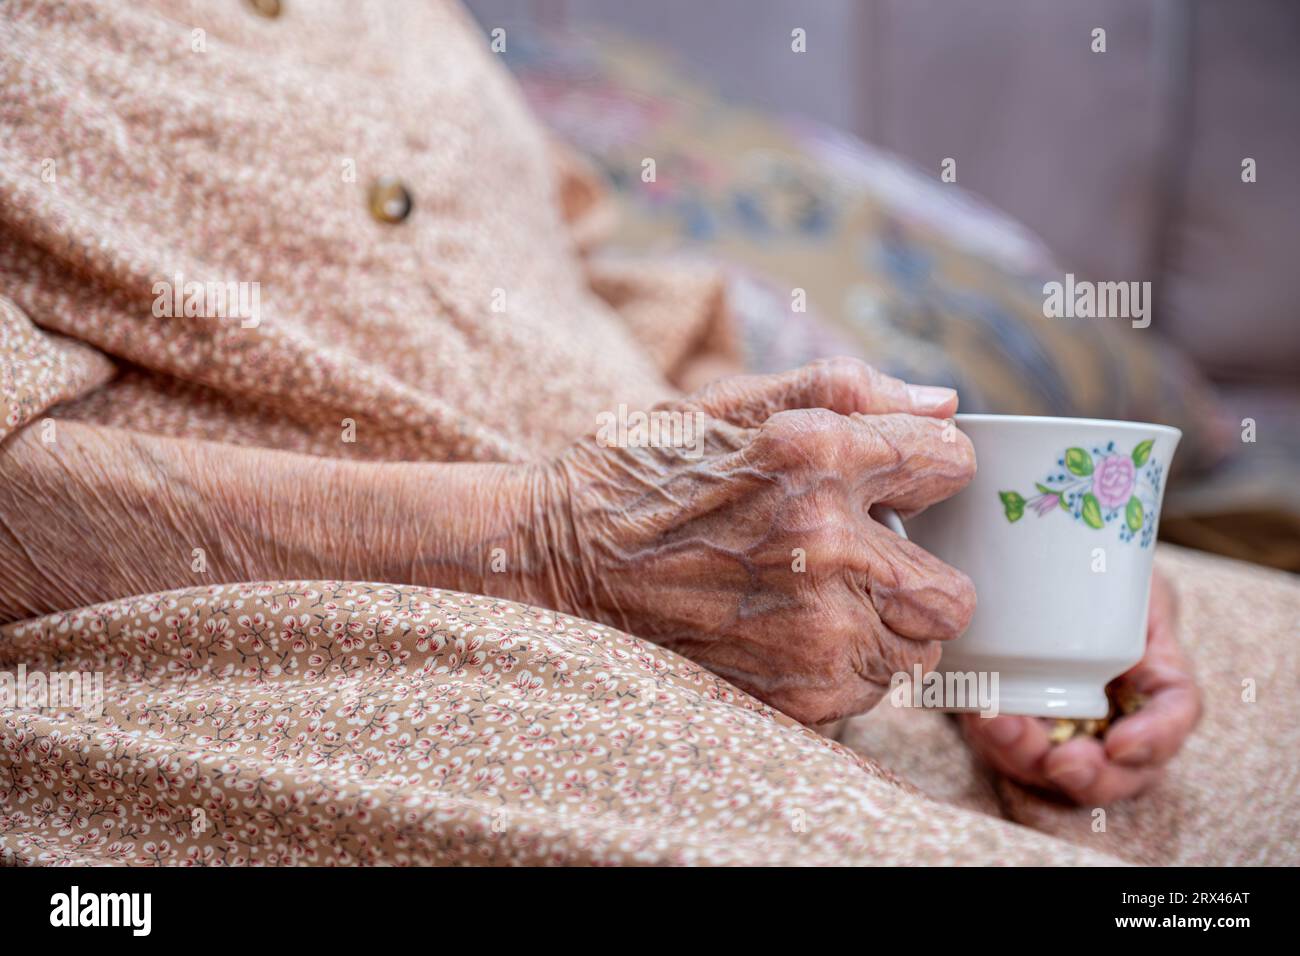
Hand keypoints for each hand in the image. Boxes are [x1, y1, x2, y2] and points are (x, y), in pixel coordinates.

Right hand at [540, 358, 976, 725]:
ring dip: (882, 626)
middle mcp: (826, 547)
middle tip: (860, 558)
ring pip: (918, 648)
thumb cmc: (636, 475)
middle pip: (954, 587)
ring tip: (815, 599)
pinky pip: (870, 692)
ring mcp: (813, 631)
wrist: (551, 564)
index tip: (889, 481)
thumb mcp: (726, 403)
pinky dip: (841, 666)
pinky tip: (783, 633)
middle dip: (916, 570)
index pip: (950, 464)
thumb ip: (844, 391)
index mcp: (815, 456)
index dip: (921, 470)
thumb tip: (942, 407)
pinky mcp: (795, 695)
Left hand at [958, 569, 1199, 803]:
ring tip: (999, 726)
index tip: (1120, 745)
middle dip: (1091, 777)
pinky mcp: (1021, 733)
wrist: (1039, 584)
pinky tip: (978, 715)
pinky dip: (994, 742)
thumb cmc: (1098, 576)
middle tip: (1061, 761)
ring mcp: (1068, 735)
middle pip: (1120, 774)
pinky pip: (1009, 752)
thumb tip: (1116, 577)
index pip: (1175, 716)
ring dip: (1029, 758)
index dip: (1155, 739)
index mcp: (1158, 678)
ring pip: (1058, 772)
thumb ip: (1130, 582)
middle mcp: (1119, 722)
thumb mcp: (1125, 571)